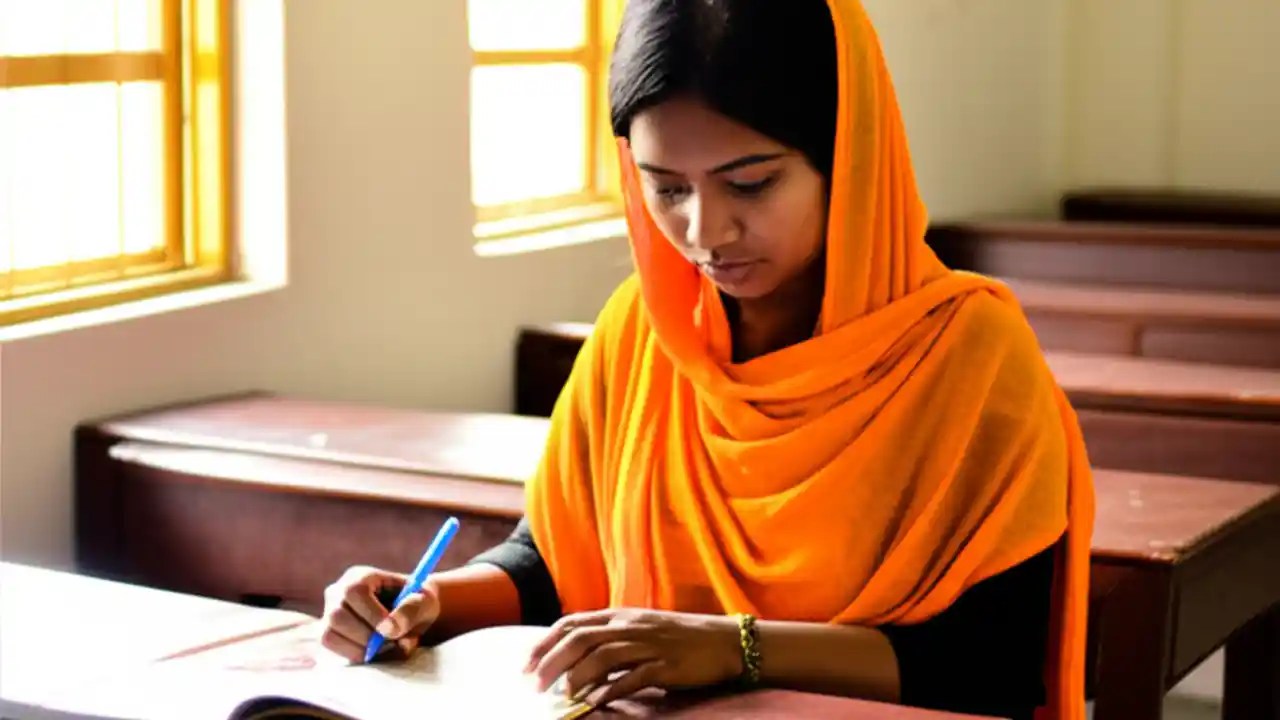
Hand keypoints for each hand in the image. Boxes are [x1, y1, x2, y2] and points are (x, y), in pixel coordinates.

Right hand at [318, 565, 440, 662]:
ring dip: (360, 647)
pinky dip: (353, 654)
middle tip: (391, 642)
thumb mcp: (424, 602)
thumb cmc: (416, 605)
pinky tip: (374, 651)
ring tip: (385, 646)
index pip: (355, 592)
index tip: (393, 632)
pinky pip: (330, 647)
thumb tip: (389, 629)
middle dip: (367, 636)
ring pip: (329, 634)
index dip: (372, 615)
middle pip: (337, 615)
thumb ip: (412, 610)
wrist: (410, 617)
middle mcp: (337, 591)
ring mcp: (328, 612)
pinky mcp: (327, 632)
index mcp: (361, 576)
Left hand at [525, 609, 743, 706]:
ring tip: (562, 696)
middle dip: (552, 661)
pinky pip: (633, 677)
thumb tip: (577, 658)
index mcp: (621, 615)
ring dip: (577, 676)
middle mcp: (631, 626)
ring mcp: (649, 644)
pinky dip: (611, 689)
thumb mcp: (640, 629)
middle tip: (535, 685)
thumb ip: (611, 638)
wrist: (725, 640)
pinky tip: (596, 702)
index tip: (526, 664)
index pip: (573, 623)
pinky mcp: (666, 665)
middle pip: (581, 639)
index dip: (545, 642)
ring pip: (603, 655)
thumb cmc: (680, 637)